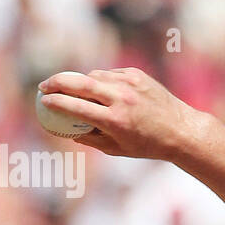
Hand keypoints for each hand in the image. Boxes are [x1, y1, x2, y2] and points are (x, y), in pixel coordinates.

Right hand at [37, 68, 206, 161]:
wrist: (181, 130)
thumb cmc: (148, 145)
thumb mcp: (117, 149)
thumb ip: (90, 139)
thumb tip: (67, 132)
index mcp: (114, 120)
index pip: (75, 106)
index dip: (55, 102)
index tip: (43, 101)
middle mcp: (121, 99)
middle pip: (78, 83)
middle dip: (56, 82)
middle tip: (44, 86)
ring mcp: (129, 84)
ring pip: (93, 76)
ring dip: (80, 82)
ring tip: (73, 91)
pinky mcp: (136, 75)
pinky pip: (110, 74)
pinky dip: (101, 81)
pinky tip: (100, 90)